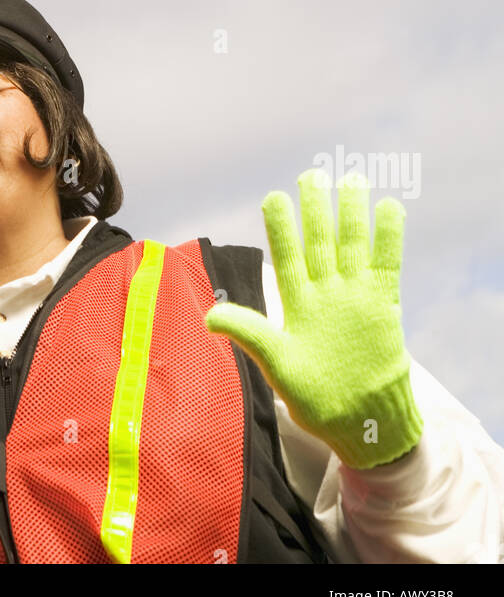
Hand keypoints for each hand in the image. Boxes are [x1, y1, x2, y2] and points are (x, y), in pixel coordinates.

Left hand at [204, 170, 423, 468]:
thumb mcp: (278, 366)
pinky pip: (387, 263)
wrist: (363, 422)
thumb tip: (208, 317)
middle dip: (315, 209)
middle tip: (311, 174)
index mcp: (297, 304)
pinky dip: (389, 237)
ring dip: (351, 214)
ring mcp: (355, 296)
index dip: (281, 228)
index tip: (273, 197)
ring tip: (350, 179)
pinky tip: (389, 208)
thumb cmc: (317, 400)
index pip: (287, 257)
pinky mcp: (384, 306)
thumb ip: (251, 334)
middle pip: (320, 242)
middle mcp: (326, 293)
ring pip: (352, 245)